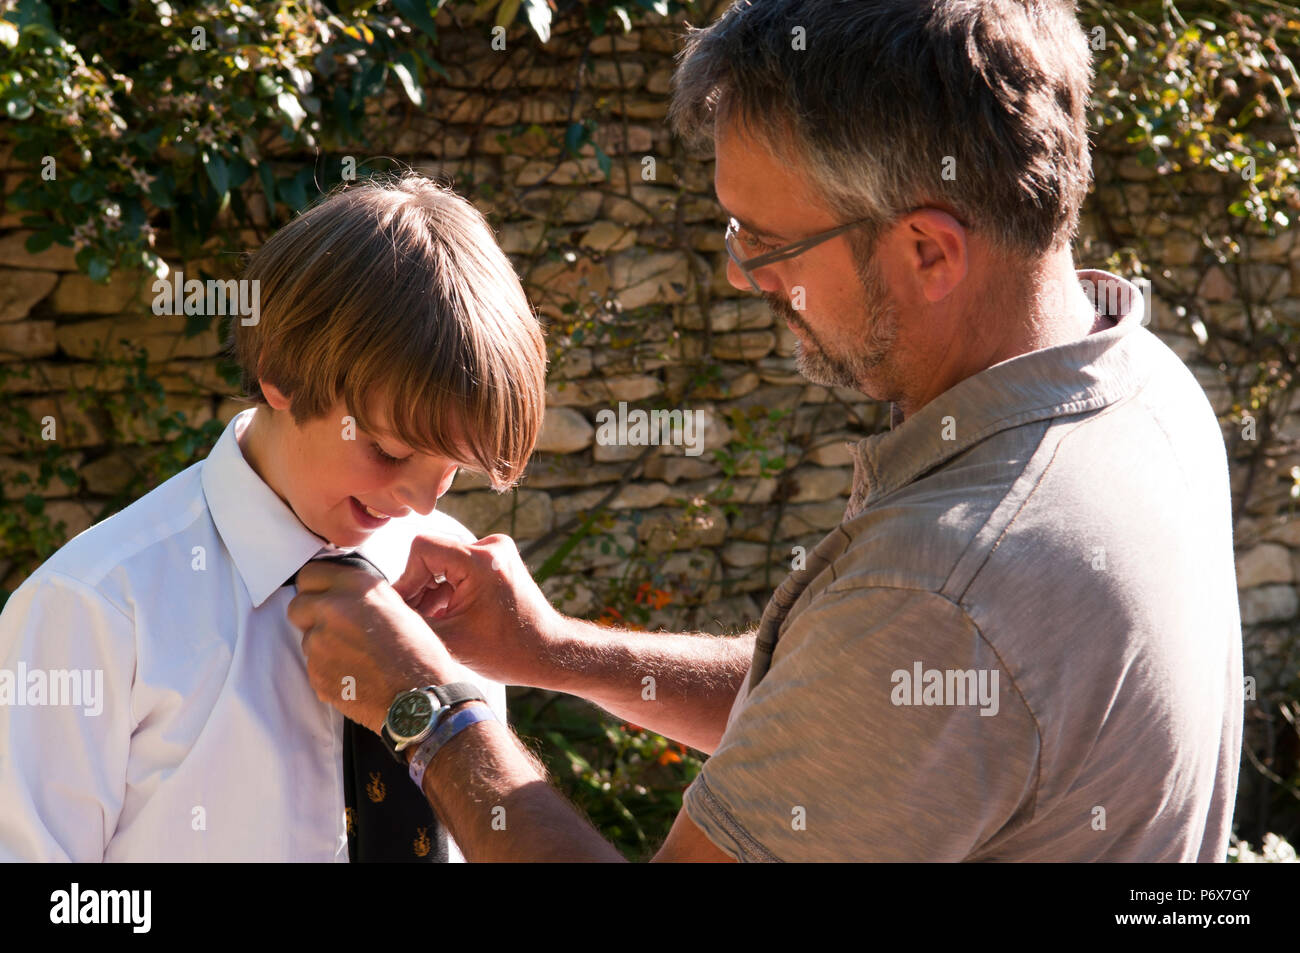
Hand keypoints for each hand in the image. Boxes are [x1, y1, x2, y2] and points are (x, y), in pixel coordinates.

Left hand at [288, 561, 457, 733]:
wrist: (419, 698)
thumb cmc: (418, 655)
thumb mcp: (397, 608)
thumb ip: (362, 597)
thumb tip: (342, 595)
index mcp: (356, 587)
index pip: (311, 575)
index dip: (317, 588)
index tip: (322, 596)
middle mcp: (333, 609)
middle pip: (298, 605)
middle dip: (311, 615)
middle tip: (334, 628)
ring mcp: (320, 642)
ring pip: (307, 638)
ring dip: (323, 644)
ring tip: (356, 656)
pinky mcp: (316, 673)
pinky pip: (313, 666)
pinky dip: (328, 669)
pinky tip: (355, 673)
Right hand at [393, 533, 563, 685]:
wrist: (549, 653)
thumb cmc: (507, 652)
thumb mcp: (450, 641)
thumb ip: (410, 621)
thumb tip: (377, 610)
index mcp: (481, 561)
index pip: (422, 548)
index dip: (406, 578)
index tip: (405, 608)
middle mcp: (491, 547)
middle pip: (431, 554)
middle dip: (418, 588)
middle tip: (413, 619)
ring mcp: (496, 551)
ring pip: (443, 561)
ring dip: (431, 591)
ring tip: (430, 623)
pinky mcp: (497, 560)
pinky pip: (458, 566)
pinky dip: (447, 590)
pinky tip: (444, 617)